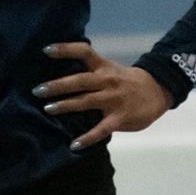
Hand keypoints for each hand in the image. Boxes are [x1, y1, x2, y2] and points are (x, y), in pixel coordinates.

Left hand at [35, 41, 171, 150]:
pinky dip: (87, 138)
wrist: (158, 91)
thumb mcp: (110, 70)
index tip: (46, 50)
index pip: (84, 52)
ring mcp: (113, 99)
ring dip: (66, 106)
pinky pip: (101, 129)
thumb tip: (60, 79)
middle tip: (37, 90)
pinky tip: (74, 145)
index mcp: (103, 67)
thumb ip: (91, 73)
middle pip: (79, 80)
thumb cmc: (126, 82)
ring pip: (86, 102)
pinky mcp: (120, 117)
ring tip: (48, 109)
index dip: (65, 49)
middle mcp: (107, 81)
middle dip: (57, 85)